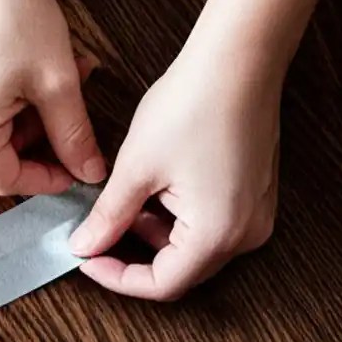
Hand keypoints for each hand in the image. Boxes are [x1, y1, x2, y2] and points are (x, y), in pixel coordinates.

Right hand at [0, 0, 104, 194]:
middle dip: (43, 136)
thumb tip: (89, 171)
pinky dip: (8, 101)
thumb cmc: (10, 14)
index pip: (10, 180)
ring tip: (61, 76)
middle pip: (0, 156)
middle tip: (77, 107)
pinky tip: (31, 70)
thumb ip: (73, 135)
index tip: (79, 165)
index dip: (49, 177)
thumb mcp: (56, 82)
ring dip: (30, 114)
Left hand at [68, 47, 280, 300]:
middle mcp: (246, 234)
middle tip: (95, 233)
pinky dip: (174, 217)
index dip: (117, 277)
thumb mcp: (136, 168)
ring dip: (152, 233)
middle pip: (180, 270)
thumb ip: (109, 216)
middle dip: (133, 255)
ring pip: (192, 247)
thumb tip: (85, 245)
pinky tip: (150, 190)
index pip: (162, 284)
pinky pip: (209, 224)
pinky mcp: (254, 194)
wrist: (239, 57)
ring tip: (121, 202)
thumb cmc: (193, 104)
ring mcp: (256, 214)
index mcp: (218, 235)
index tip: (85, 257)